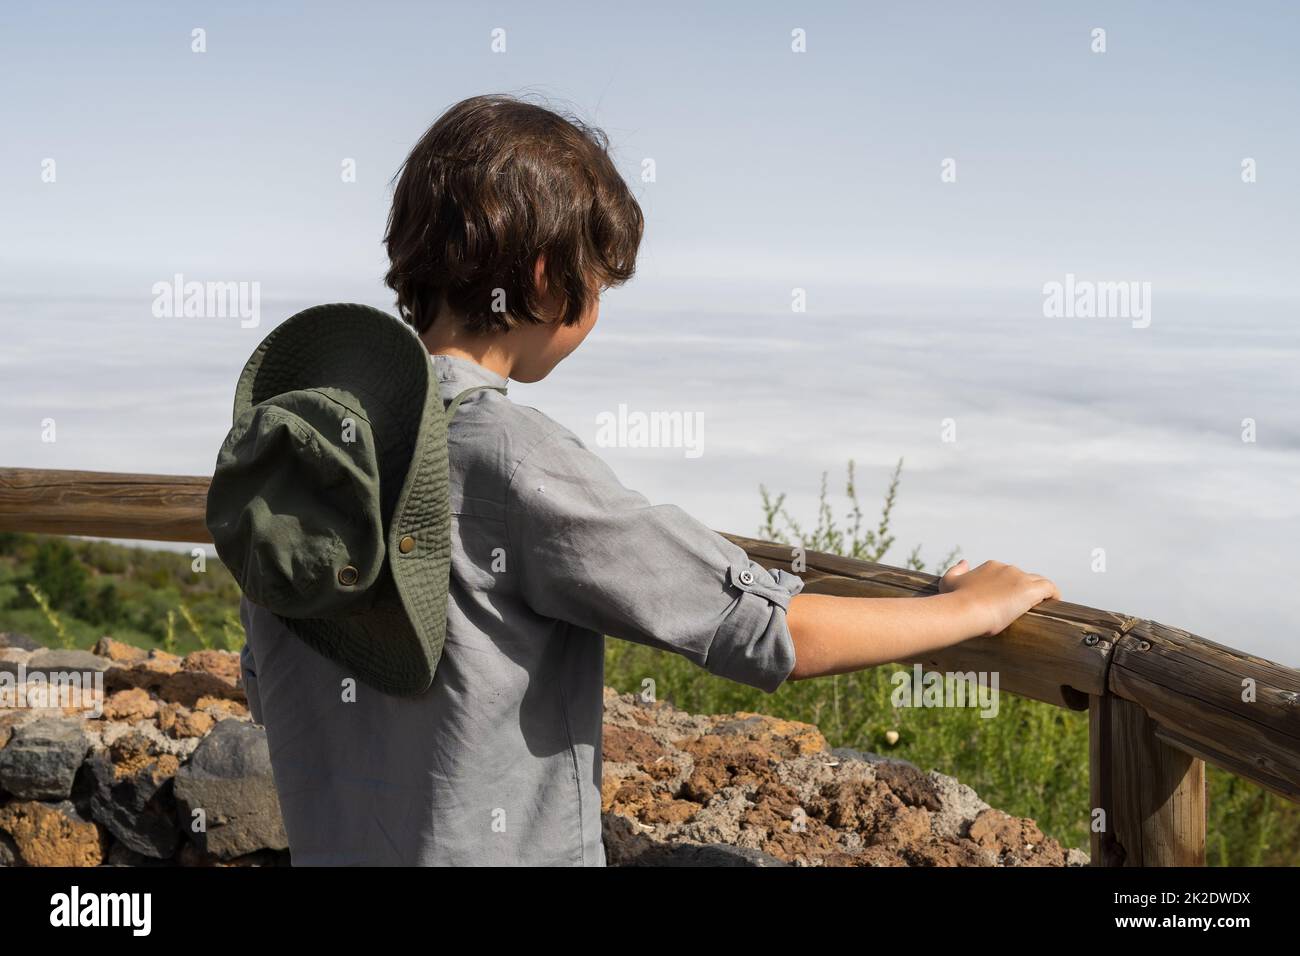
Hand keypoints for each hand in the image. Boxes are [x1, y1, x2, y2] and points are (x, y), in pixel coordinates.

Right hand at [937, 559, 1059, 637]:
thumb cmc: (954, 599)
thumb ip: (956, 570)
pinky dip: (1053, 594)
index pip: (1008, 574)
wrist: (965, 609)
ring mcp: (1019, 578)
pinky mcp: (1030, 590)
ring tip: (1040, 607)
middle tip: (1022, 607)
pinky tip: (1053, 604)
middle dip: (1023, 590)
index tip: (1008, 600)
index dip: (1010, 587)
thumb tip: (964, 562)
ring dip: (1040, 592)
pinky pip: (1049, 588)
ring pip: (1038, 582)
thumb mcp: (948, 582)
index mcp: (991, 566)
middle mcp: (1007, 568)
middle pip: (1024, 578)